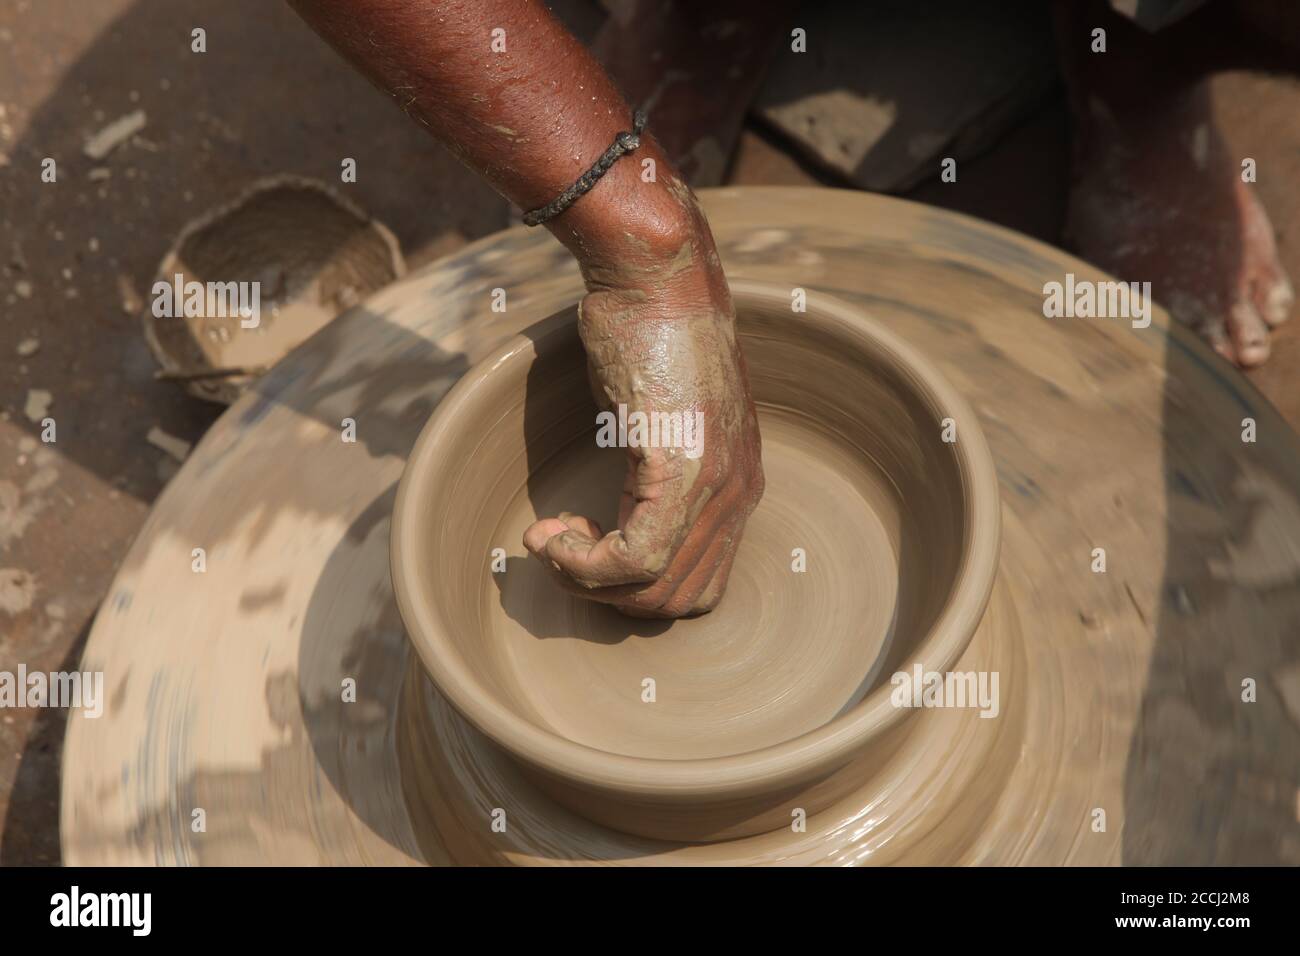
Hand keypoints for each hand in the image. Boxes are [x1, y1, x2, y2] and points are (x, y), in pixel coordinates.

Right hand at [523, 197, 763, 617]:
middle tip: (560, 545)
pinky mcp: (679, 473)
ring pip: (651, 592)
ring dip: (585, 580)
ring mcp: (714, 487)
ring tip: (550, 537)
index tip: (583, 540)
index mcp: (738, 485)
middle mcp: (737, 495)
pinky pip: (634, 561)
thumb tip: (620, 515)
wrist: (655, 278)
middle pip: (675, 602)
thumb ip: (662, 470)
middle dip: (605, 593)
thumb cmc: (648, 333)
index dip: (633, 588)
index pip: (696, 585)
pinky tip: (550, 532)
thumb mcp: (665, 415)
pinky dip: (581, 563)